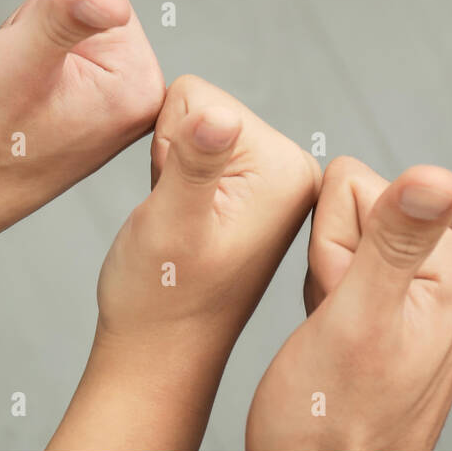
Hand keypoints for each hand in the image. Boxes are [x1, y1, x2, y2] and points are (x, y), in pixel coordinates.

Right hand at [0, 0, 164, 247]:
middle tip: (16, 80)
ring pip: (72, 23)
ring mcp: (120, 102)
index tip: (28, 61)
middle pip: (90, 1)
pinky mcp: (97, 108)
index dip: (49, 10)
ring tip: (15, 93)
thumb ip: (66, 15)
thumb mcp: (18, 60)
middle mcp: (143, 93)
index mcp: (141, 81)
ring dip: (34, 46)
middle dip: (43, 29)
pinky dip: (34, 64)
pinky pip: (64, 51)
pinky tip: (20, 99)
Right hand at [51, 77, 319, 450]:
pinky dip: (183, 182)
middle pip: (202, 107)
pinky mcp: (256, 191)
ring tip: (185, 227)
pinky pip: (202, 151)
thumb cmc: (159, 298)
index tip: (180, 205)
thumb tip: (215, 115)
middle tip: (181, 220)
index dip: (168, 146)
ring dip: (178, 172)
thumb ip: (195, 164)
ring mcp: (276, 180)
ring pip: (197, 127)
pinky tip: (190, 227)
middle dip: (175, 156)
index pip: (197, 97)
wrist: (158, 353)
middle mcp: (293, 167)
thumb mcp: (173, 224)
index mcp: (286, 167)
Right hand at [247, 157, 451, 450]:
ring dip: (330, 280)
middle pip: (361, 206)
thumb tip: (436, 177)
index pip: (364, 186)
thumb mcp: (358, 319)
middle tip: (340, 323)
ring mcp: (434, 292)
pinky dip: (333, 294)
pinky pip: (352, 263)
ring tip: (340, 335)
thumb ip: (394, 242)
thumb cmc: (331, 424)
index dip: (334, 241)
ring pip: (351, 235)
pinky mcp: (410, 306)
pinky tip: (341, 335)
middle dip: (333, 259)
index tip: (343, 299)